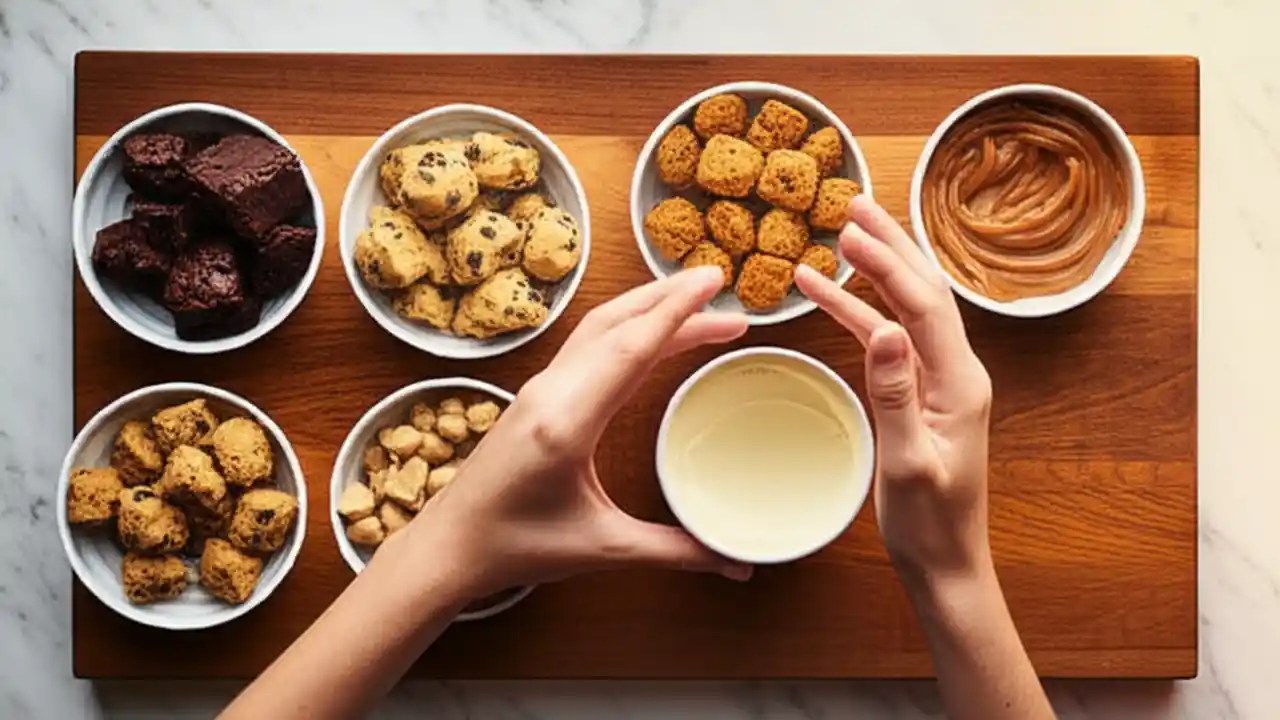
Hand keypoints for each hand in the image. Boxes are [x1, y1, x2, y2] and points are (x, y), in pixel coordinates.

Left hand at [400, 267, 753, 601]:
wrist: (448, 547)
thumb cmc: (514, 547)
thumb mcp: (602, 548)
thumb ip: (673, 550)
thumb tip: (738, 564)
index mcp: (566, 422)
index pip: (630, 348)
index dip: (677, 311)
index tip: (714, 283)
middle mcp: (550, 393)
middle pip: (616, 323)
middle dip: (669, 297)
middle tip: (719, 283)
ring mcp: (538, 389)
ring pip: (597, 328)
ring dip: (646, 307)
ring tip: (694, 300)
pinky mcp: (533, 396)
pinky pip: (585, 345)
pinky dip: (624, 328)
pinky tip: (646, 335)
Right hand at [795, 196, 993, 584]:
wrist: (946, 562)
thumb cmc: (930, 522)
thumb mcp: (909, 462)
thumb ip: (896, 394)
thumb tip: (883, 331)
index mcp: (960, 383)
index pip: (921, 306)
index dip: (886, 263)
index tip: (850, 230)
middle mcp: (957, 372)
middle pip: (923, 291)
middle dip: (890, 245)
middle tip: (854, 205)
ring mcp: (940, 381)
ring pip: (907, 308)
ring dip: (876, 270)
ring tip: (843, 234)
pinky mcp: (921, 393)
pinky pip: (891, 338)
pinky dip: (861, 312)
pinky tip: (832, 296)